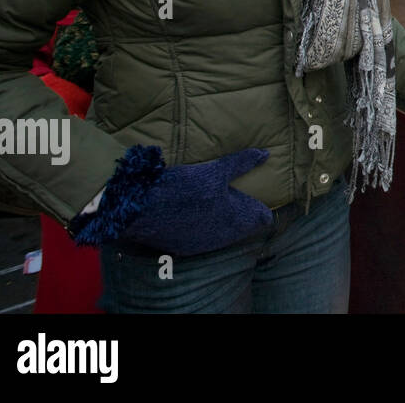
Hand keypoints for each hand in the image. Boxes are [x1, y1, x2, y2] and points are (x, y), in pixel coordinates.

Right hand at [72, 146, 272, 256]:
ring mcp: (202, 246)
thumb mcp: (215, 171)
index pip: (263, 218)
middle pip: (243, 225)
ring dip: (222, 219)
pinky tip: (194, 213)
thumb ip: (242, 163)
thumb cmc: (182, 188)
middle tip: (236, 193)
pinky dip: (203, 227)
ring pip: (223, 233)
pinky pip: (202, 238)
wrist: (139, 208)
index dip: (260, 205)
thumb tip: (265, 154)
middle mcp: (223, 238)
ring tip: (215, 200)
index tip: (256, 193)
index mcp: (236, 220)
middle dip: (242, 211)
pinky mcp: (182, 249)